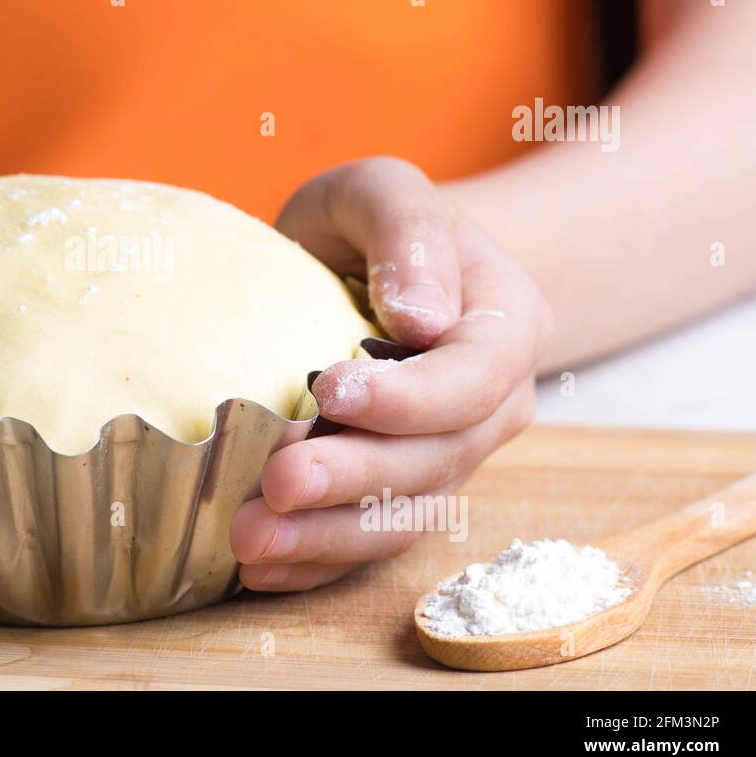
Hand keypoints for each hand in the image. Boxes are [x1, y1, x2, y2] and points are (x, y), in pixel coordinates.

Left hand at [231, 158, 552, 591]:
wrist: (377, 272)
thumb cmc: (375, 226)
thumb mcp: (382, 191)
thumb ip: (406, 230)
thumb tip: (421, 317)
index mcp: (505, 324)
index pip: (474, 378)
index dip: (408, 397)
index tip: (330, 390)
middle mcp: (490, 405)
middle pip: (437, 459)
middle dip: (354, 479)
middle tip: (276, 483)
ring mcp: (448, 456)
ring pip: (404, 514)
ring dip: (328, 537)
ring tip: (250, 540)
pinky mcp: (399, 491)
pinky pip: (370, 538)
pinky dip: (316, 559)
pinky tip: (259, 565)